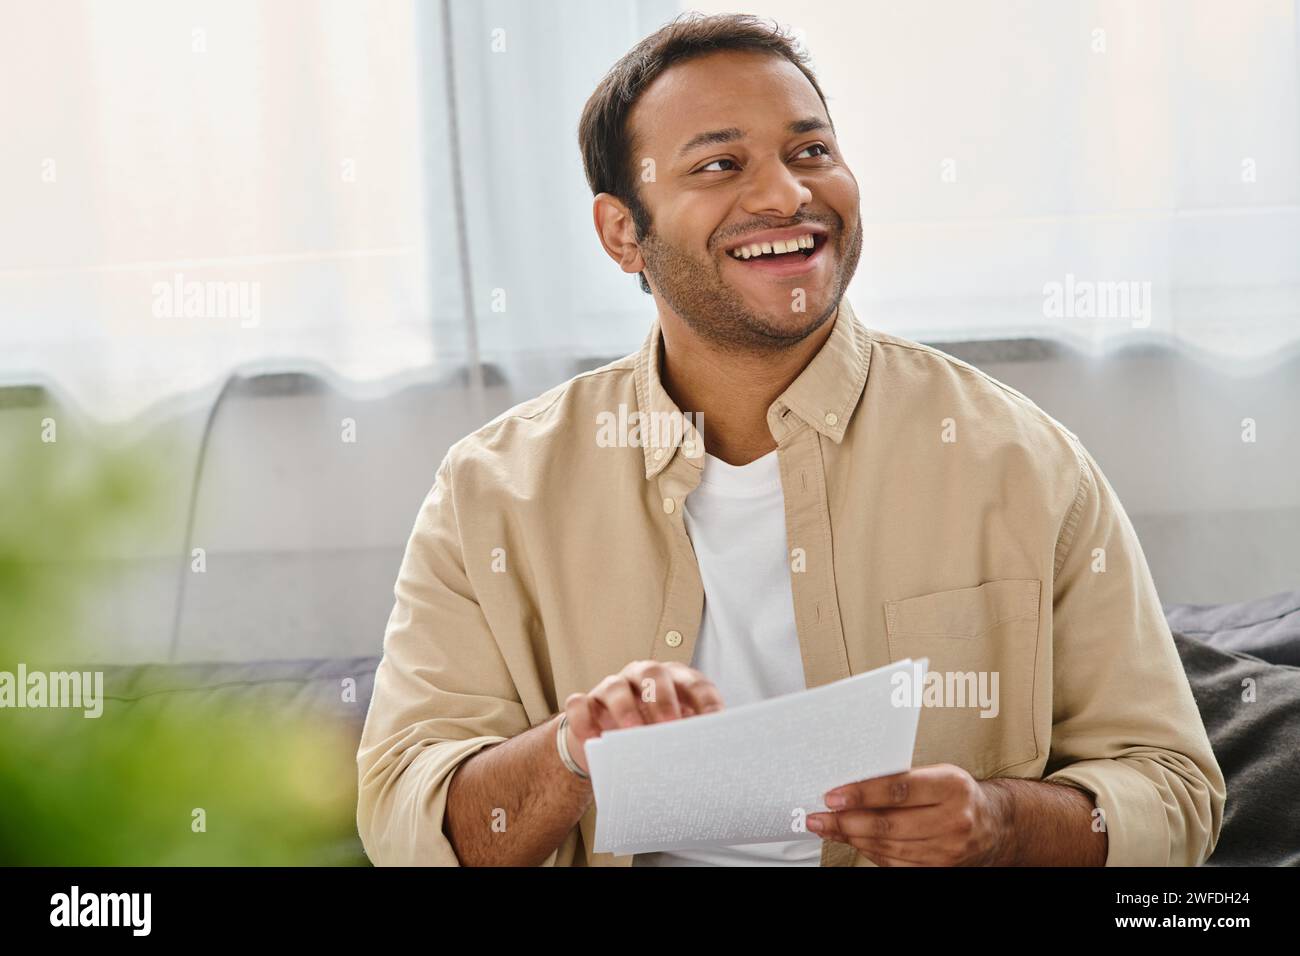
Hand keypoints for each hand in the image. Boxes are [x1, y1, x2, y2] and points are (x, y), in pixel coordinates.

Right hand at [562, 660, 722, 774]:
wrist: (606, 743)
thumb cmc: (650, 735)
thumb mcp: (673, 734)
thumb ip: (689, 737)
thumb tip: (713, 760)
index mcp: (673, 681)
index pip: (694, 683)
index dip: (705, 701)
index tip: (715, 722)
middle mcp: (641, 677)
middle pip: (652, 674)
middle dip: (663, 699)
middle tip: (670, 725)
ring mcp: (611, 688)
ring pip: (614, 686)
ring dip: (625, 708)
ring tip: (633, 732)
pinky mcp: (585, 704)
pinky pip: (579, 704)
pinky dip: (584, 720)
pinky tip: (593, 741)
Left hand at [805, 764, 1010, 865]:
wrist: (994, 824)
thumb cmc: (956, 793)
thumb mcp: (937, 773)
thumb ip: (900, 778)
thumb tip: (850, 785)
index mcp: (951, 785)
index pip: (898, 789)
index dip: (861, 794)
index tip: (832, 796)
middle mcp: (954, 819)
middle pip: (889, 824)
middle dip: (847, 822)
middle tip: (820, 817)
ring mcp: (949, 849)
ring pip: (889, 847)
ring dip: (853, 838)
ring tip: (829, 828)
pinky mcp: (941, 869)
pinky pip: (896, 863)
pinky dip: (870, 852)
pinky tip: (853, 841)